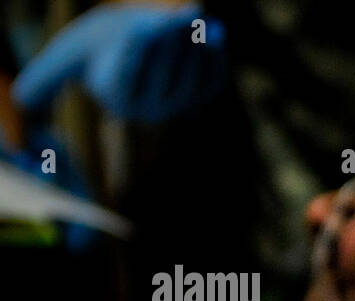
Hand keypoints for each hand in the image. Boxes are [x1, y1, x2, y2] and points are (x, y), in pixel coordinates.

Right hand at [12, 3, 225, 122]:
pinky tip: (203, 35)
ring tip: (184, 19)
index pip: (128, 73)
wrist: (135, 44)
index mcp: (117, 97)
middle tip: (169, 16)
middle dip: (166, 38)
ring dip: (189, 41)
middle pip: (164, 71)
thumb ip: (48, 75)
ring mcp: (180, 102)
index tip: (145, 25)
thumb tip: (20, 102)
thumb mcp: (70, 52)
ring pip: (191, 72)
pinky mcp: (203, 92)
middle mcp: (151, 109)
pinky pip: (213, 74)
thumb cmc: (99, 44)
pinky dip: (211, 51)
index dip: (139, 47)